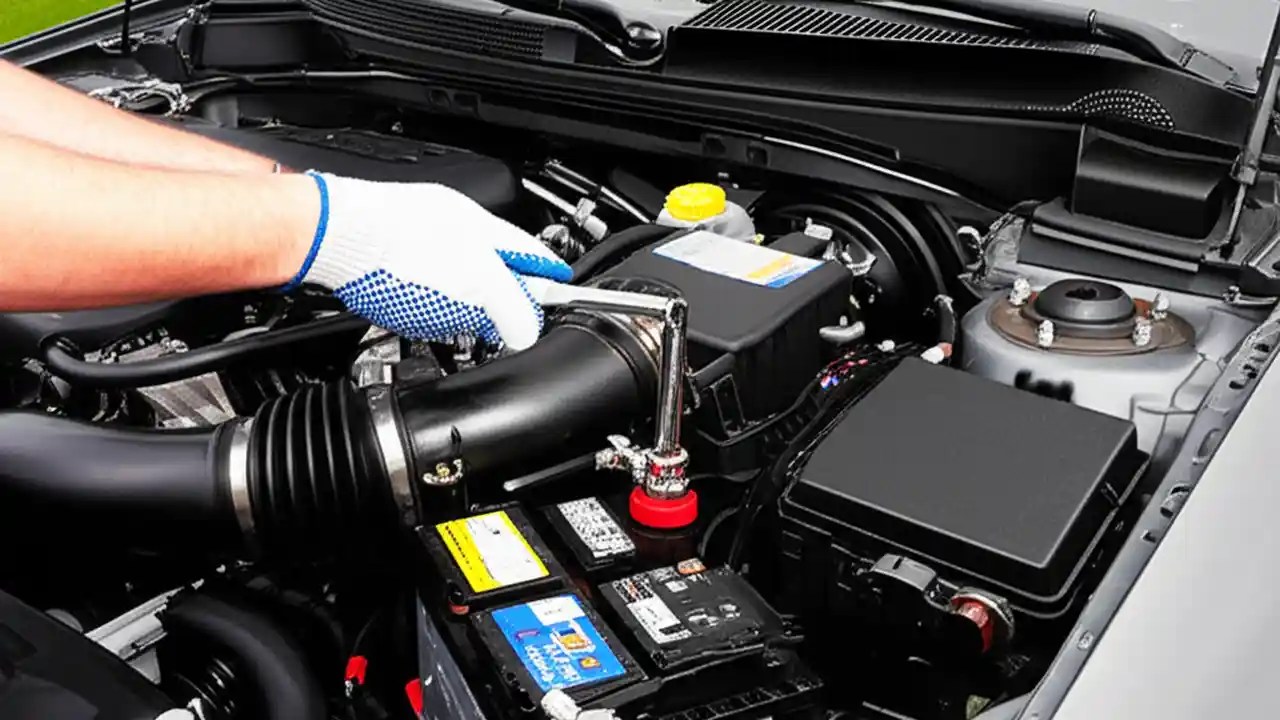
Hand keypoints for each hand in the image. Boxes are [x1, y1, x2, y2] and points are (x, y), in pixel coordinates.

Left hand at [286, 173, 570, 349]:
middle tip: (512, 323)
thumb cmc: (393, 251)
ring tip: (462, 322)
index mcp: (484, 230)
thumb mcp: (475, 289)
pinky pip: (418, 278)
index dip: (549, 279)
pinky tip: (415, 311)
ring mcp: (415, 234)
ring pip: (455, 271)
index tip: (562, 291)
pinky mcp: (383, 252)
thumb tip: (529, 330)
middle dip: (506, 293)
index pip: (533, 257)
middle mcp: (452, 226)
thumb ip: (511, 309)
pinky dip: (426, 297)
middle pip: (495, 265)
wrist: (326, 237)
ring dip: (464, 297)